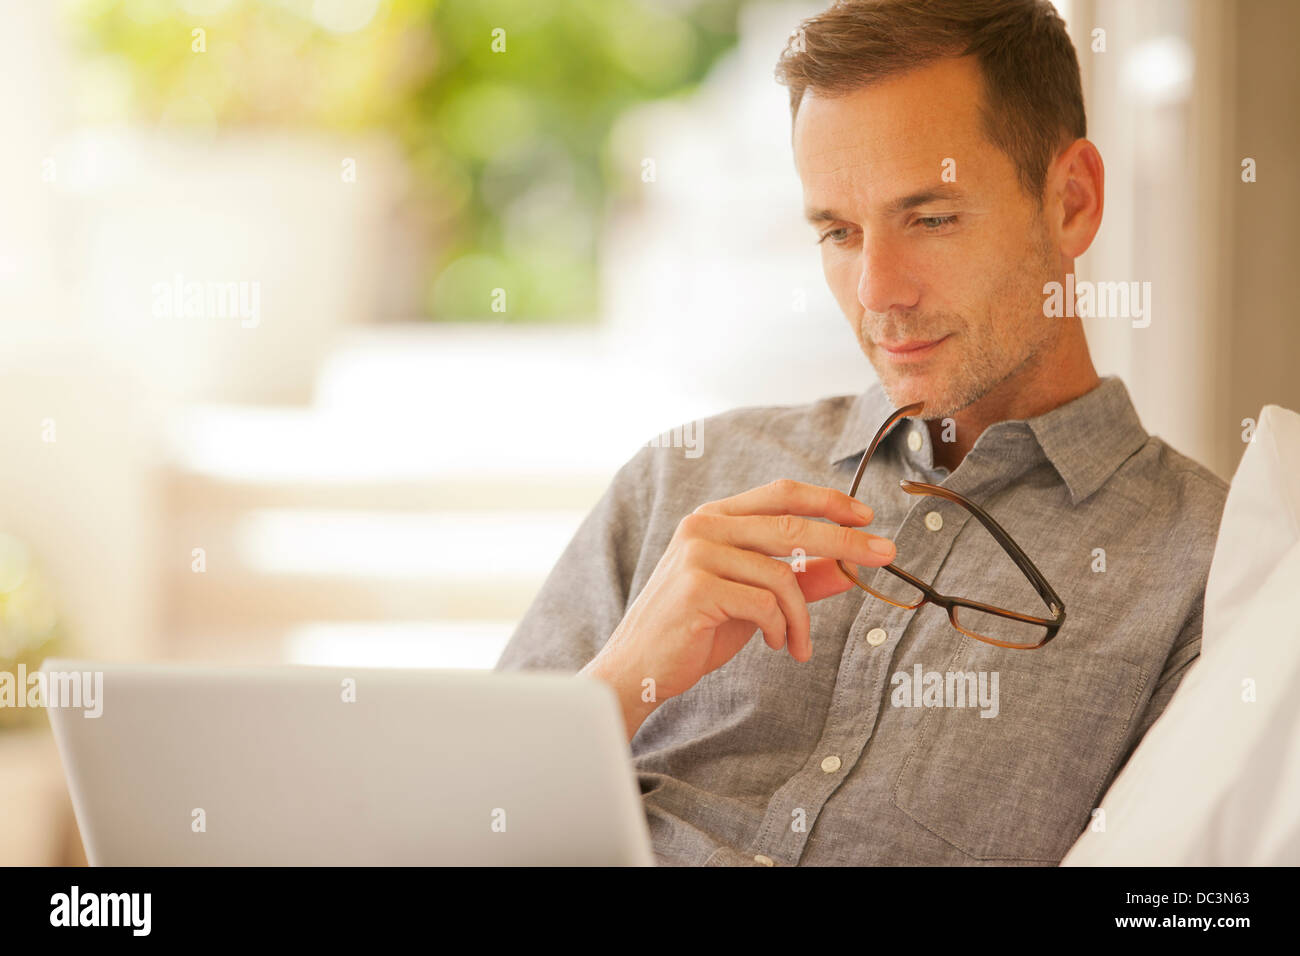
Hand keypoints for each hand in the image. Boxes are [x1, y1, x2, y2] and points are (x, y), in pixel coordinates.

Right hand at [581, 479, 894, 739]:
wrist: (638, 668)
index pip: (781, 494)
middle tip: (884, 555)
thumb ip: (795, 579)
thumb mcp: (752, 600)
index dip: (827, 501)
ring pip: (782, 575)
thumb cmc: (693, 631)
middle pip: (792, 525)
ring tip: (797, 643)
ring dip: (801, 617)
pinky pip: (765, 604)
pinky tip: (774, 645)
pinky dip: (780, 629)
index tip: (866, 517)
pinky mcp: (698, 587)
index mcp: (715, 518)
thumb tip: (847, 569)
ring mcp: (697, 553)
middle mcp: (703, 526)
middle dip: (845, 542)